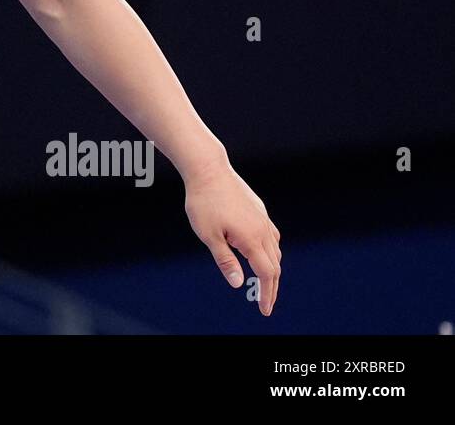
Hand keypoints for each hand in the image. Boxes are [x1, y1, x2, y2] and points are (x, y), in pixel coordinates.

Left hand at [184, 160, 282, 314]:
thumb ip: (225, 260)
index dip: (267, 294)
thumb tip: (238, 284)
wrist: (208, 169)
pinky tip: (262, 253)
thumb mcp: (209, 235)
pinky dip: (271, 251)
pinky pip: (272, 235)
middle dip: (271, 286)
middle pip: (274, 265)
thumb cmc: (203, 202)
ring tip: (264, 282)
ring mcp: (263, 218)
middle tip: (265, 302)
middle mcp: (262, 230)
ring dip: (272, 269)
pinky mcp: (260, 210)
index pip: (266, 274)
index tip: (264, 309)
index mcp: (252, 239)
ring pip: (275, 250)